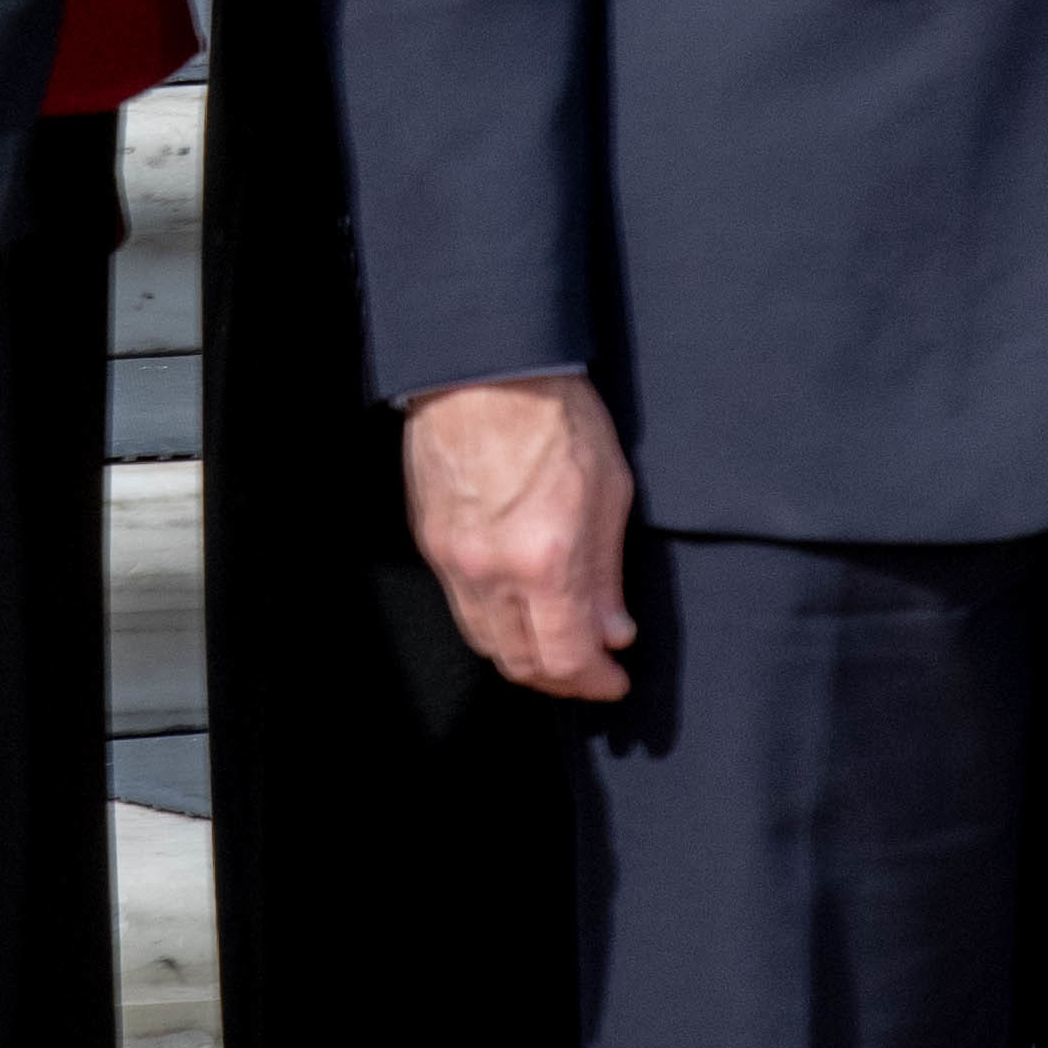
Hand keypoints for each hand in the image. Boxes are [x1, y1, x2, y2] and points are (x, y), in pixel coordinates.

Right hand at [404, 372, 640, 703]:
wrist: (485, 367)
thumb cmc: (554, 413)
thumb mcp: (610, 491)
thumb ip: (607, 573)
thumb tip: (613, 631)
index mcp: (547, 561)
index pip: (568, 657)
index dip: (594, 681)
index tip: (614, 680)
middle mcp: (493, 572)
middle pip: (521, 662)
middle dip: (560, 680)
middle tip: (590, 672)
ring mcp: (455, 560)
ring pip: (486, 642)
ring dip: (524, 657)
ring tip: (557, 649)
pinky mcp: (432, 542)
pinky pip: (463, 607)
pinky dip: (494, 623)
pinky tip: (520, 612)